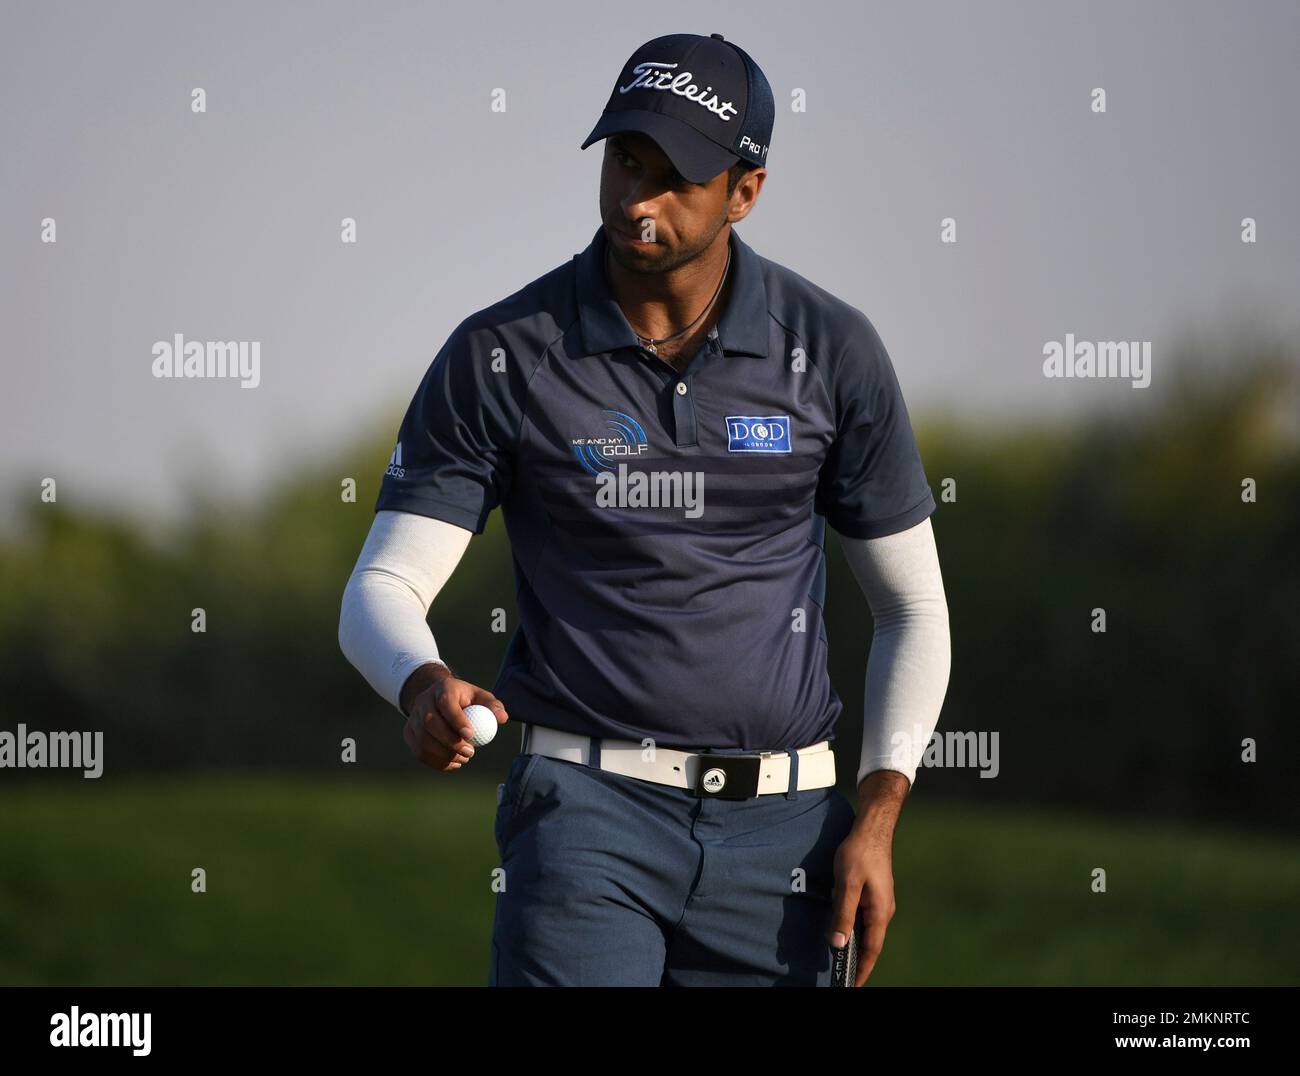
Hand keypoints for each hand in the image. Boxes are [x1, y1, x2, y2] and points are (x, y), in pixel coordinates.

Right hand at [401, 663, 508, 771]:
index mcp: (442, 689)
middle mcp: (424, 701)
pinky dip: (437, 762)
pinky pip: (420, 752)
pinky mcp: (409, 733)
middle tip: (470, 752)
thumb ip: (492, 707)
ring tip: (465, 758)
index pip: (445, 703)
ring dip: (444, 755)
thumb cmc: (465, 700)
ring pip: (423, 740)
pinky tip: (454, 763)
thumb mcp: (480, 697)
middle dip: (450, 741)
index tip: (471, 734)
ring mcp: (413, 717)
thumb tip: (502, 718)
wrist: (438, 700)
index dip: (456, 720)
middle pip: (430, 722)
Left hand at [827, 770, 906, 984]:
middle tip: (842, 976)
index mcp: (880, 912)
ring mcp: (879, 902)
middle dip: (857, 961)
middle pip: (870, 943)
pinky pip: (862, 917)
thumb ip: (842, 915)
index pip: (871, 950)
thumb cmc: (860, 853)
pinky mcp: (873, 893)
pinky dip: (853, 927)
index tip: (852, 986)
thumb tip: (838, 944)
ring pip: (865, 929)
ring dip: (854, 944)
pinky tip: (841, 929)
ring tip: (840, 959)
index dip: (861, 970)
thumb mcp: (846, 885)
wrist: (872, 827)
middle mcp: (883, 910)